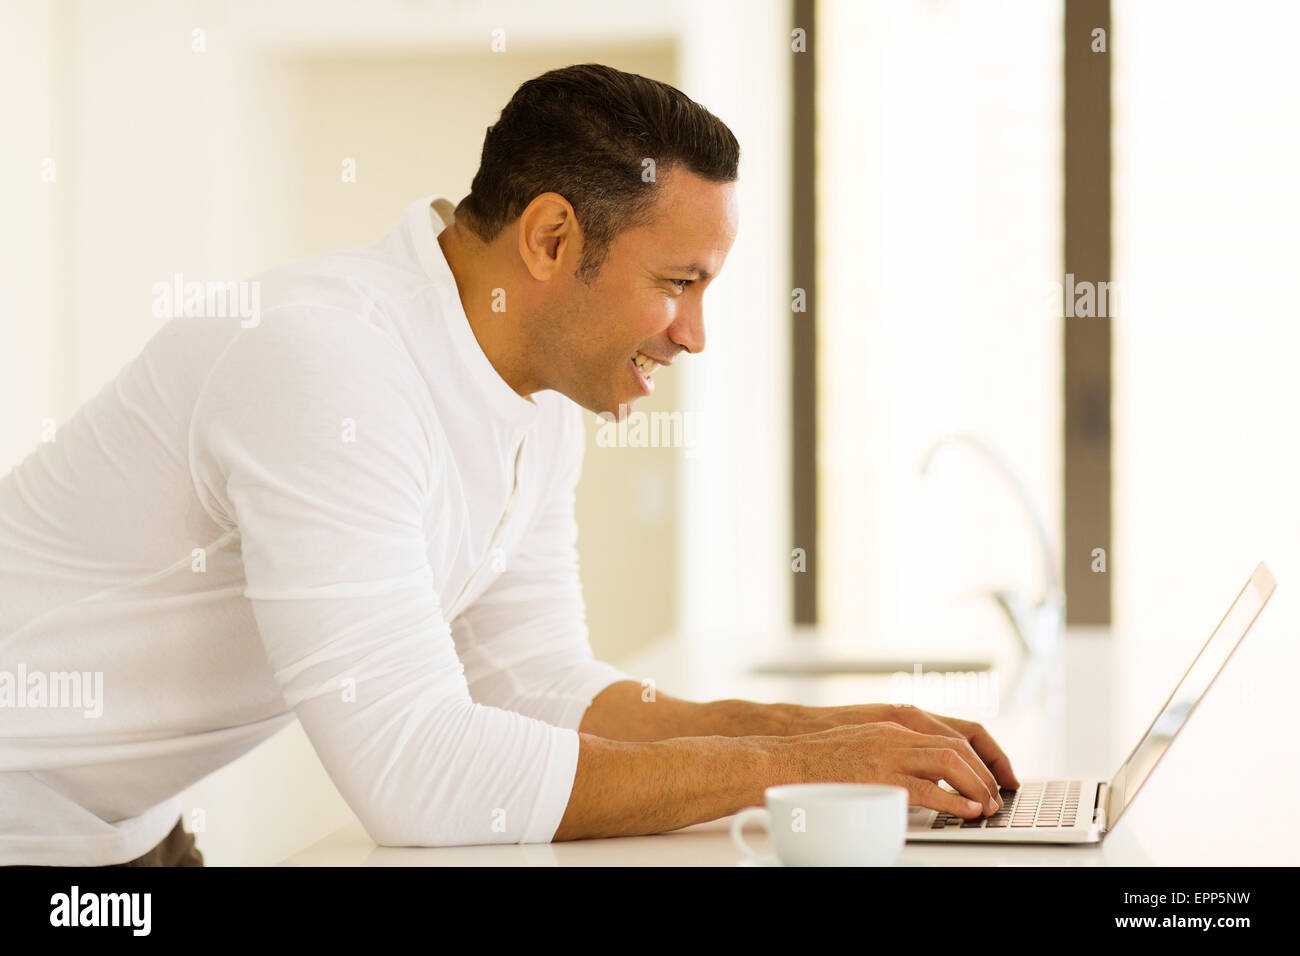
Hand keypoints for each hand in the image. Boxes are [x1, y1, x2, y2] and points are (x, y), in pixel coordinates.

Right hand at [784, 703, 1019, 815]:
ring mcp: (887, 751)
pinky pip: (926, 788)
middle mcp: (897, 731)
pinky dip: (953, 800)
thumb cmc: (819, 757)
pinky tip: (965, 812)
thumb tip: (927, 777)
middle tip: (998, 796)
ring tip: (985, 806)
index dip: (987, 753)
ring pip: (950, 760)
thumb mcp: (866, 741)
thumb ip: (898, 751)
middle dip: (987, 772)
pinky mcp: (877, 775)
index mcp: (897, 722)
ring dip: (976, 784)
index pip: (958, 730)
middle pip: (960, 744)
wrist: (783, 759)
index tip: (1001, 775)